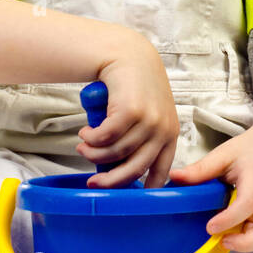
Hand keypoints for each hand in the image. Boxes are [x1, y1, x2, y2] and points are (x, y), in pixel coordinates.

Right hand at [76, 36, 180, 188]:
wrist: (129, 55)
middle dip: (110, 181)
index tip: (124, 197)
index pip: (161, 172)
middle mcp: (164, 130)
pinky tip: (85, 134)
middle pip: (135, 169)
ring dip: (93, 153)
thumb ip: (137, 140)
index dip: (143, 189)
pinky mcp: (132, 110)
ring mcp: (149, 120)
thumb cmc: (134, 88)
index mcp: (171, 135)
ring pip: (116, 152)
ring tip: (82, 146)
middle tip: (93, 183)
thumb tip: (115, 171)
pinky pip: (106, 136)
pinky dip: (92, 139)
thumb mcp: (145, 116)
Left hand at [168, 124, 252, 251]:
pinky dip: (250, 238)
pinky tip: (233, 233)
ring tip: (225, 240)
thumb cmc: (251, 150)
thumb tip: (174, 177)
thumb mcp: (224, 154)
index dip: (229, 219)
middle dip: (247, 243)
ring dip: (248, 243)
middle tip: (222, 241)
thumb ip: (201, 169)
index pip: (247, 203)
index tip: (210, 227)